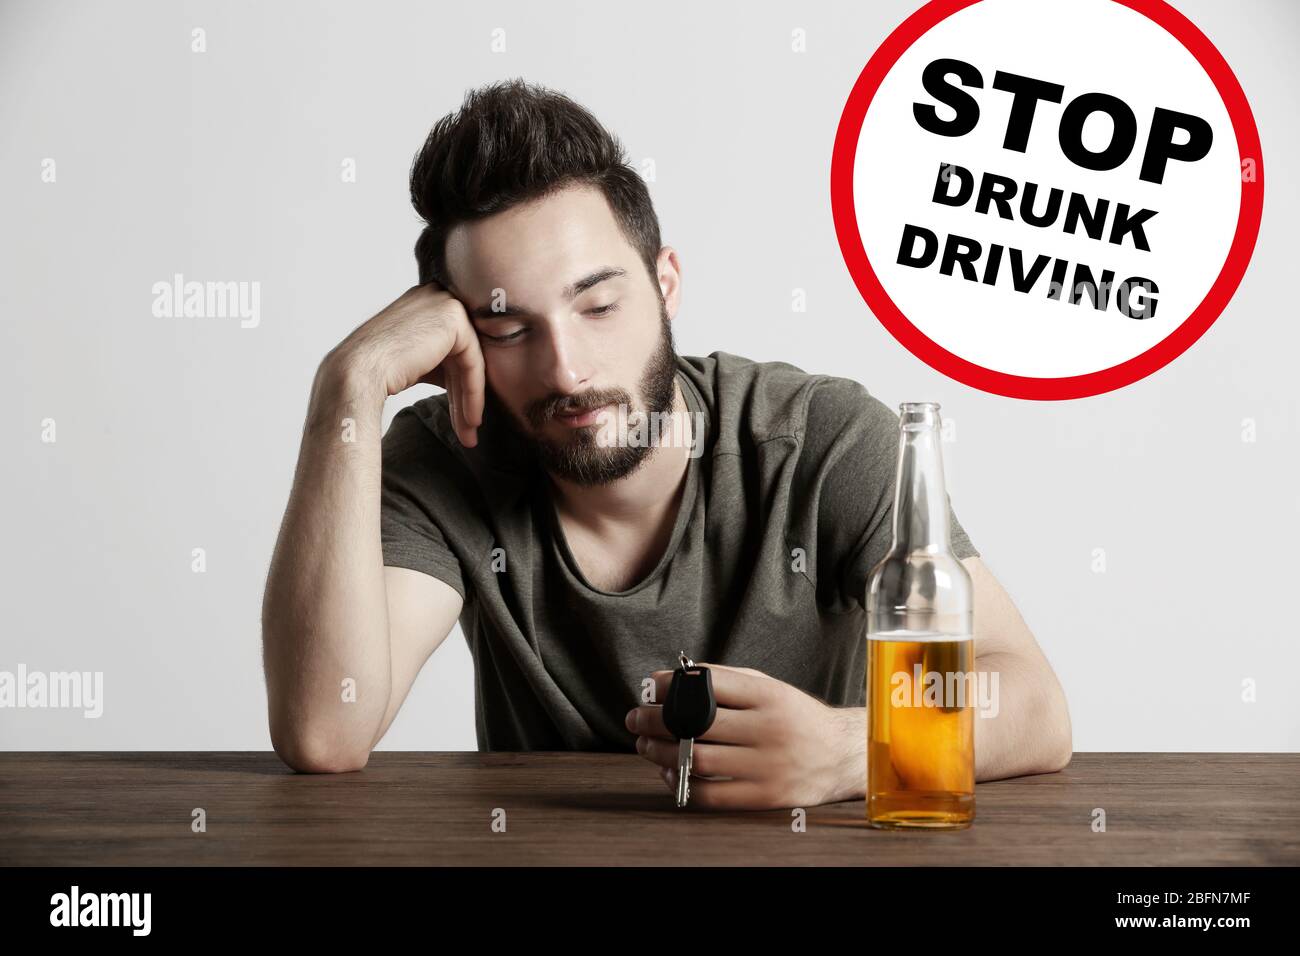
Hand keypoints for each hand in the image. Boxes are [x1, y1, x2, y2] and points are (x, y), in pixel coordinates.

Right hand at [322, 281, 485, 446]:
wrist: (356, 373)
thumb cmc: (377, 374)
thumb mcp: (415, 362)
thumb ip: (439, 360)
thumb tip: (464, 381)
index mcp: (423, 303)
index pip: (452, 347)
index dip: (458, 386)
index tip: (463, 418)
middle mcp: (434, 296)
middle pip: (462, 355)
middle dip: (466, 396)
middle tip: (469, 429)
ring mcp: (444, 303)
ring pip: (470, 361)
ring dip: (471, 401)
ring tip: (469, 433)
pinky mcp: (453, 318)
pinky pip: (474, 362)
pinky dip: (474, 393)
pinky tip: (471, 419)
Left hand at [625, 663, 864, 809]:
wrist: (841, 756)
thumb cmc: (797, 717)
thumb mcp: (770, 688)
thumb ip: (727, 680)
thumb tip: (674, 678)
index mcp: (769, 696)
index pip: (709, 684)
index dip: (671, 684)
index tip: (651, 686)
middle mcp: (769, 729)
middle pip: (696, 723)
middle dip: (655, 719)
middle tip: (635, 717)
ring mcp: (767, 766)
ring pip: (697, 759)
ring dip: (661, 751)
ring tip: (646, 743)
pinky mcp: (764, 797)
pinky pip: (710, 795)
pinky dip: (681, 784)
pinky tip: (669, 773)